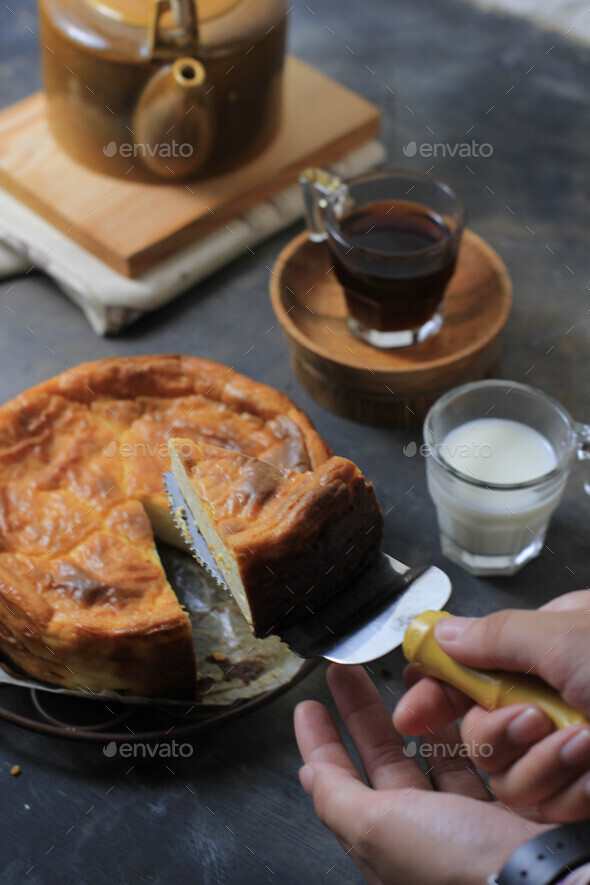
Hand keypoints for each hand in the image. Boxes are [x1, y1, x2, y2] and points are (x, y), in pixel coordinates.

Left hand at [294, 664, 541, 884]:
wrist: (541, 880)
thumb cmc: (457, 867)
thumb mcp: (377, 829)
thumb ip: (337, 798)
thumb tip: (308, 774)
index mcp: (383, 841)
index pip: (338, 783)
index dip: (322, 743)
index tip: (309, 707)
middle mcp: (421, 832)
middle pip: (383, 758)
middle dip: (363, 711)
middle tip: (348, 672)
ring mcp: (462, 820)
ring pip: (431, 753)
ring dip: (418, 713)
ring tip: (407, 677)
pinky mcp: (503, 808)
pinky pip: (476, 758)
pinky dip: (466, 729)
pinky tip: (458, 707)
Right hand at [394, 590, 589, 822]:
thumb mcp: (565, 638)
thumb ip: (496, 634)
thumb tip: (443, 634)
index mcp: (544, 645)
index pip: (467, 667)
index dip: (434, 690)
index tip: (410, 713)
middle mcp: (547, 694)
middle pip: (475, 727)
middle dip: (498, 733)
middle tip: (532, 719)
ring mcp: (559, 744)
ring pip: (501, 773)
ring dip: (541, 762)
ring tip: (583, 744)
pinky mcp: (573, 788)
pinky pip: (536, 803)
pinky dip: (566, 790)